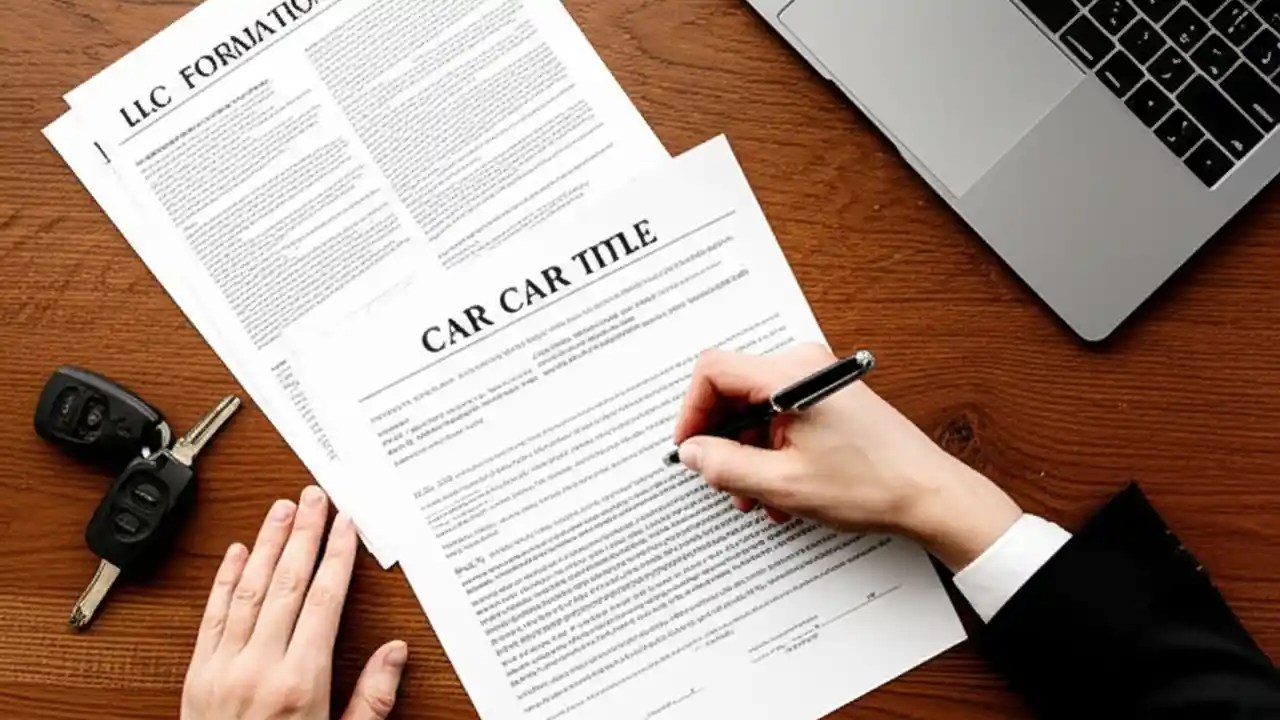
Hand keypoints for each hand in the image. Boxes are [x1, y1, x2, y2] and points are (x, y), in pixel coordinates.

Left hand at [182, 487, 406, 718]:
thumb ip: (372, 699)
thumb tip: (397, 652)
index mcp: (301, 682)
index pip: (324, 600)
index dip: (337, 556)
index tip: (346, 524)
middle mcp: (259, 668)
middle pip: (286, 583)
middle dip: (303, 534)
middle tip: (315, 497)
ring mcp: (223, 669)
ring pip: (248, 590)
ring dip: (265, 544)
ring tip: (281, 509)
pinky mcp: (197, 676)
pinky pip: (211, 617)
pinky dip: (223, 581)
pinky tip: (234, 552)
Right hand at [673, 344, 1022, 570]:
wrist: (929, 494)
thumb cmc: (871, 484)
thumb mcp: (783, 484)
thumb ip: (726, 466)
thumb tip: (693, 452)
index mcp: (790, 375)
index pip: (713, 371)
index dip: (691, 412)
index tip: (690, 448)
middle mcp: (803, 366)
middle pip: (733, 390)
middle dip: (721, 439)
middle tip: (720, 479)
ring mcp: (817, 381)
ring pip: (755, 409)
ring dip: (746, 453)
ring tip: (755, 496)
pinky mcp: (828, 398)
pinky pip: (779, 417)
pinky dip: (769, 451)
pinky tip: (778, 488)